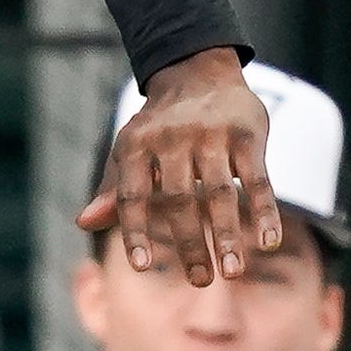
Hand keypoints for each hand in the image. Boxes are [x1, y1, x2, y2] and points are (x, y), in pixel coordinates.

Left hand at [81, 49, 279, 285]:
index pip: (133, 196)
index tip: (142, 267)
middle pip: (180, 201)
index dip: (136, 231)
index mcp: (136, 147)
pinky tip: (267, 242)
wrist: (197, 70)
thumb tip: (84, 224)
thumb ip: (114, 191)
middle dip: (190, 244)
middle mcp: (173, 140)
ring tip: (231, 272)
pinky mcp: (247, 134)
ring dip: (226, 234)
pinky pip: (257, 179)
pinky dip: (263, 212)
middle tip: (200, 281)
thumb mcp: (130, 152)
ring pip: (220, 193)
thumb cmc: (157, 127)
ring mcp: (212, 136)